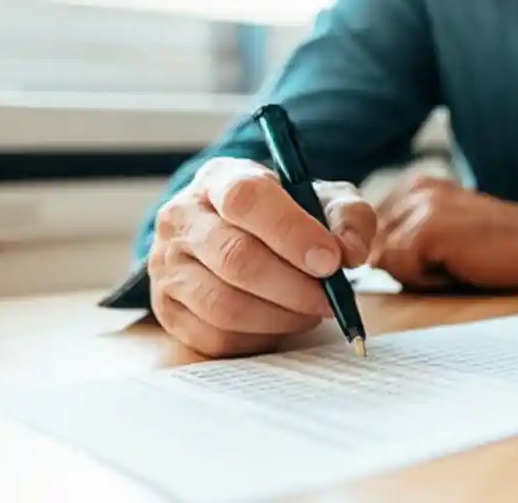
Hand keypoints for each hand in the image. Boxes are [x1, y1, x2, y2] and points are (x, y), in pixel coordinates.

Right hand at [148, 157, 374, 357]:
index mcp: (221, 179)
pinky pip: (216, 337)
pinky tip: (282, 321)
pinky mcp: (168, 309)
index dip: (292, 232)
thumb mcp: (325, 201)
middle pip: (237, 259)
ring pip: (225, 305)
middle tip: (331, 299)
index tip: (331, 261)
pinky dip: (260, 337)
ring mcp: (167, 265)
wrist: (241, 236)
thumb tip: (350, 253)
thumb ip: (349, 218)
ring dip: (281, 316)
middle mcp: (182, 218)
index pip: (247, 199)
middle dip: (295, 286)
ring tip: (311, 310)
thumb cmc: (287, 217)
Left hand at [368, 176, 517, 289]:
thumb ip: (408, 237)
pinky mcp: (426, 229)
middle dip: (406, 266)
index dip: (401, 257)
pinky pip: (402, 269)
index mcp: (417, 185)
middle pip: (376, 246)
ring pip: (385, 259)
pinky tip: (462, 267)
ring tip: (459, 263)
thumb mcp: (447, 234)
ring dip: (418, 274)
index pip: (375, 233)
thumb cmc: (501, 249)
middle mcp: (414, 188)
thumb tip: (368, 262)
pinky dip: (429, 281)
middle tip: (455, 262)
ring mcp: (419, 206)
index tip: (442, 258)